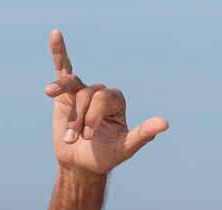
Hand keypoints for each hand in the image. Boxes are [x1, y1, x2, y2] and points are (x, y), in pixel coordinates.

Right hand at [44, 29, 167, 174]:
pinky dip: (59, 50)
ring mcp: (83, 90)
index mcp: (118, 102)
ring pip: (72, 87)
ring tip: (65, 132)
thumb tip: (165, 123)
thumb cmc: (105, 155)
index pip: (104, 98)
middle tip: (76, 139)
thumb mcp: (125, 147)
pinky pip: (62, 66)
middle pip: (88, 94)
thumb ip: (143, 134)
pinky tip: (56, 35)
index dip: (93, 117)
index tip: (88, 137)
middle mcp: (102, 93)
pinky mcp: (65, 91)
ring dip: (68, 112)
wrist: (82, 163)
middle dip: (80, 119)